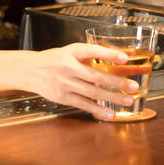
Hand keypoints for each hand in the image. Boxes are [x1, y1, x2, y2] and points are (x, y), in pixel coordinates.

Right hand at [21, 43, 138, 119]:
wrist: (31, 70)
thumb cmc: (56, 59)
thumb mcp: (72, 51)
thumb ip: (94, 54)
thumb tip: (123, 55)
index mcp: (72, 51)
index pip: (92, 51)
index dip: (109, 54)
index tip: (125, 57)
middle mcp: (68, 66)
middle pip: (96, 76)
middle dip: (117, 82)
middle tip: (133, 86)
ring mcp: (64, 83)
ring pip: (92, 92)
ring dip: (112, 97)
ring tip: (128, 100)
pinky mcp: (63, 97)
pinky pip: (84, 104)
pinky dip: (98, 109)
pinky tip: (111, 113)